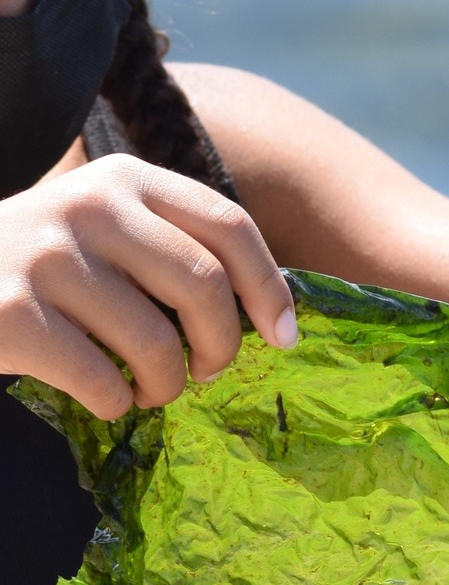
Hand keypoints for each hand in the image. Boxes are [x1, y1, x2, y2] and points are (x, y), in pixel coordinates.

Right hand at [0, 153, 296, 418]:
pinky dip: (117, 405)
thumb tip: (272, 315)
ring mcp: (49, 256)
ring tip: (148, 389)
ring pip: (159, 346)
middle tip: (207, 372)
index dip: (270, 289)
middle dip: (222, 348)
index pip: (230, 227)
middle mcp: (91, 205)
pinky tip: (104, 396)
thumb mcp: (110, 230)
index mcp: (127, 179)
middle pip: (206, 289)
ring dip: (166, 387)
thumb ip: (175, 250)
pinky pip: (106, 383)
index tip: (285, 338)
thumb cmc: (46, 267)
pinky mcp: (15, 313)